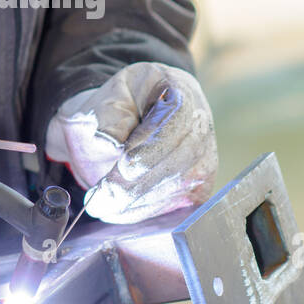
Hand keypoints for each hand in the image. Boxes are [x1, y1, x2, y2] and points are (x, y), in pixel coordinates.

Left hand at [45, 61, 217, 223]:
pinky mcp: (201, 182)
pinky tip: (124, 213)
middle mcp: (200, 123)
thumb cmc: (117, 107)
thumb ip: (106, 116)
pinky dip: (150, 212)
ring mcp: (205, 154)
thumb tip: (111, 142)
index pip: (173, 122)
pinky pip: (181, 204)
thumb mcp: (106, 99)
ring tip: (104, 208)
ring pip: (177, 188)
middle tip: (98, 201)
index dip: (150, 148)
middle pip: (176, 162)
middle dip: (134, 187)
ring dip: (138, 204)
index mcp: (179, 90)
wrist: (129, 119)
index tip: (121, 166)